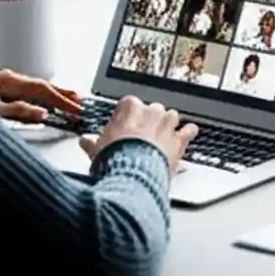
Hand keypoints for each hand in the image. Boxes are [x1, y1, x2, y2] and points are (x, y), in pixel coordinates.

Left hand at [0, 68, 81, 122]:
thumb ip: (19, 111)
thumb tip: (42, 113)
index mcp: (8, 80)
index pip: (43, 90)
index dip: (61, 101)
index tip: (76, 110)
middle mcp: (6, 79)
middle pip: (40, 86)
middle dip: (60, 94)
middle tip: (78, 102)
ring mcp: (1, 84)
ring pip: (33, 88)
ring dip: (50, 95)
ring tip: (68, 99)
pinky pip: (24, 92)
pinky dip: (37, 98)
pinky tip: (42, 103)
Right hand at [80, 95, 198, 177]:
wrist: (134, 173)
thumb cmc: (115, 158)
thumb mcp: (96, 150)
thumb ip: (91, 144)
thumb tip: (84, 142)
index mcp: (129, 109)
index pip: (129, 102)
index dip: (127, 114)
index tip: (124, 122)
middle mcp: (150, 112)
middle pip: (153, 108)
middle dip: (149, 118)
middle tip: (143, 132)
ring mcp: (167, 125)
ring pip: (172, 115)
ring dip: (168, 123)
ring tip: (163, 132)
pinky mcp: (179, 140)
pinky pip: (190, 130)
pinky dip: (188, 132)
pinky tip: (186, 134)